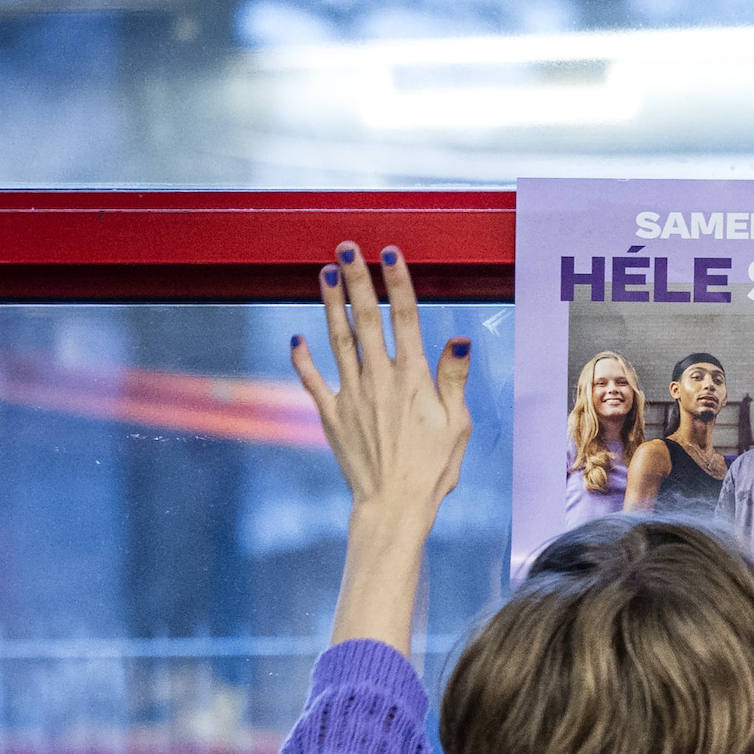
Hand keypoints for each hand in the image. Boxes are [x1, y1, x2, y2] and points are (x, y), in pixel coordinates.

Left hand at [291, 242, 471, 653]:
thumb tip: (458, 339)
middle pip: (365, 319)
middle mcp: (379, 380)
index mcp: (413, 380)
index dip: (397, 284)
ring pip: (336, 339)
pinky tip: (295, 336)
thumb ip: (453, 378)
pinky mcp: (331, 415)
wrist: (394, 506)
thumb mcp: (457, 425)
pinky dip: (301, 357)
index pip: (406, 320)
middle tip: (345, 248)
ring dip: (329, 304)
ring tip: (323, 273)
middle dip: (356, 280)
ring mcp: (350, 395)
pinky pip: (311, 379)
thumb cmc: (433, 469)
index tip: (389, 254)